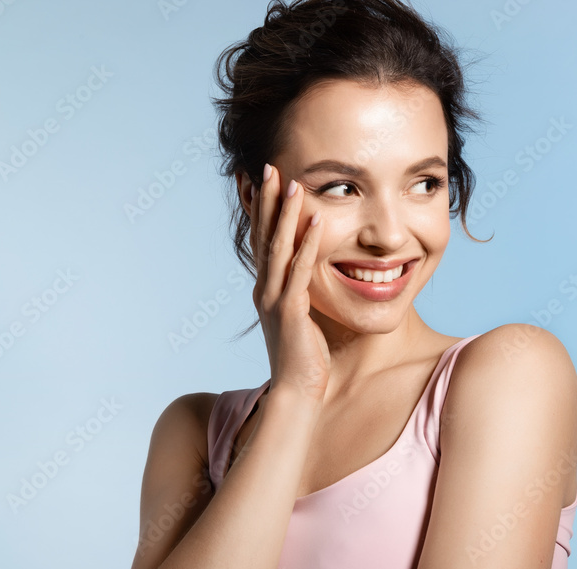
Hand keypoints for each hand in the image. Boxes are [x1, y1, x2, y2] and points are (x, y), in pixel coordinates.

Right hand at [248, 162, 329, 401]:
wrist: (297, 393)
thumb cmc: (304, 358)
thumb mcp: (300, 318)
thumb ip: (300, 294)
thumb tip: (310, 277)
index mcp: (266, 289)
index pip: (260, 240)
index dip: (259, 209)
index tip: (260, 179)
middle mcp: (264, 289)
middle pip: (262, 235)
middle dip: (266, 200)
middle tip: (268, 166)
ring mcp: (274, 300)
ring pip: (278, 248)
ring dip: (285, 213)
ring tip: (292, 182)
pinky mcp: (291, 312)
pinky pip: (300, 271)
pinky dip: (308, 245)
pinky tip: (317, 222)